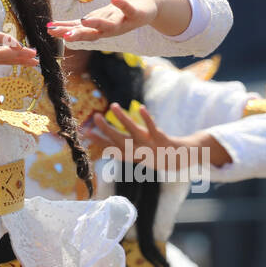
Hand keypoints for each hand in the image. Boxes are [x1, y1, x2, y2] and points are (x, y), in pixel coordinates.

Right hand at [48, 0, 161, 43]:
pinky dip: (121, 4)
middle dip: (79, 34)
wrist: (146, 7)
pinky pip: (127, 9)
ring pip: (109, 24)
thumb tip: (49, 28)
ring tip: (84, 20)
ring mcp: (122, 22)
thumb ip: (74, 26)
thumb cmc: (116, 14)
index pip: (79, 31)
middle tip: (66, 36)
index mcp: (97, 30)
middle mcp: (109, 29)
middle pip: (93, 32)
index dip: (65, 32)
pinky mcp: (135, 13)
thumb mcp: (93, 20)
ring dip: (97, 23)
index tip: (50, 31)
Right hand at [79, 103, 219, 177]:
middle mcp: (139, 151)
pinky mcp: (162, 140)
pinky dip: (147, 119)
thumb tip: (107, 149)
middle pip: (119, 139)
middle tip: (95, 117)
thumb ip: (124, 151)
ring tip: (114, 106)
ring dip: (123, 119)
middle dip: (106, 128)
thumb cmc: (156, 156)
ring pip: (134, 131)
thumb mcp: (139, 156)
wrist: (180, 160)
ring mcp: (150, 146)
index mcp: (132, 154)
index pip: (111, 147)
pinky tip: (141, 108)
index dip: (98, 140)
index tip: (85, 132)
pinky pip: (153, 128)